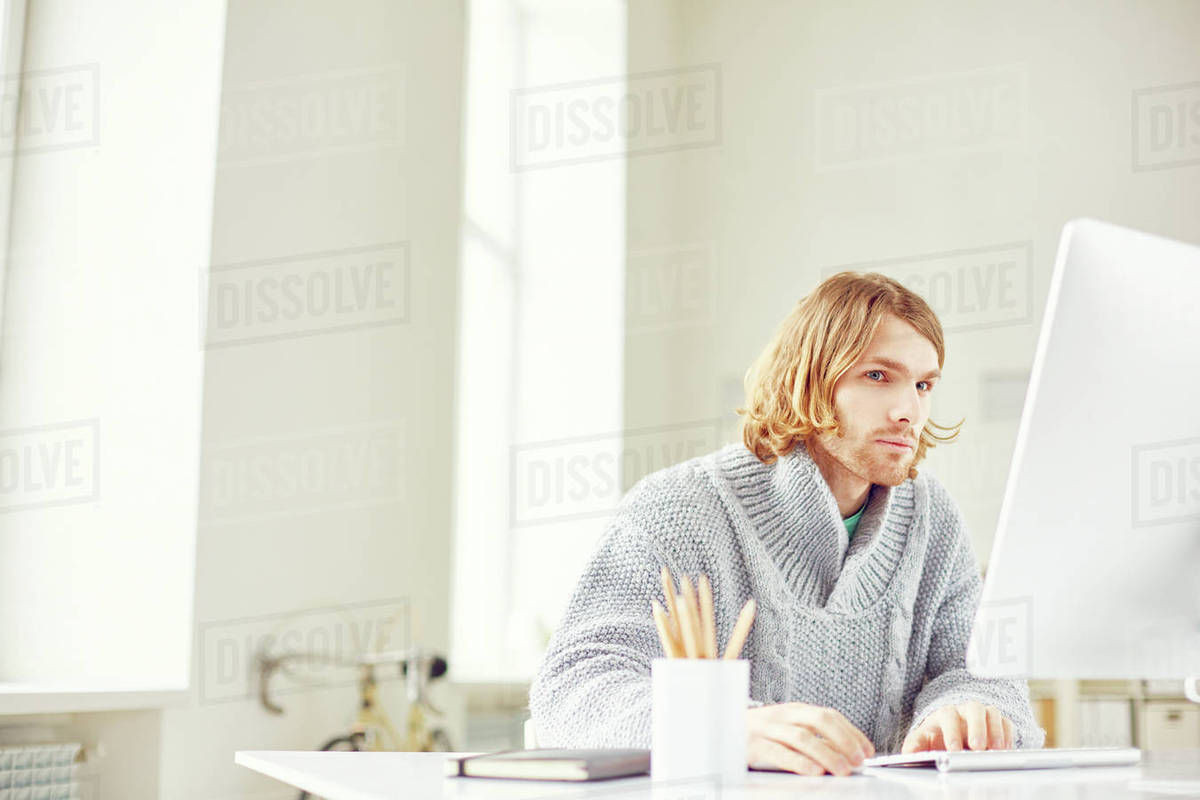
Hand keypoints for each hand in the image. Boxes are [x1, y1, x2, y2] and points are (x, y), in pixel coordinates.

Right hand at [746, 702, 874, 776]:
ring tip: (842, 769)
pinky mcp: (751, 745)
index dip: (852, 732)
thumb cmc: (755, 737)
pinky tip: (813, 771)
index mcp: (792, 711)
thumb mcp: (784, 732)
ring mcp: (765, 729)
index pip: (829, 715)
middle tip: (858, 760)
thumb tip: (844, 755)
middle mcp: (781, 715)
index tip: (867, 751)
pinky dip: (798, 761)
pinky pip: (778, 752)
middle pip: (818, 720)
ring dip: (826, 753)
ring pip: (801, 736)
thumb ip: (810, 738)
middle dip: (843, 740)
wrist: (715, 733)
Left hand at [901, 701, 1013, 752]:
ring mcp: (983, 715)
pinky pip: (1006, 723)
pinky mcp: (997, 722)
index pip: (948, 716)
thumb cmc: (936, 736)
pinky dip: (1008, 735)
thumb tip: (907, 755)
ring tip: (996, 751)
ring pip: (992, 713)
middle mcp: (965, 710)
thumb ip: (914, 746)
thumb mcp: (922, 740)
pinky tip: (1006, 751)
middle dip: (977, 727)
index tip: (953, 749)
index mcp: (945, 713)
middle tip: (977, 747)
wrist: (949, 733)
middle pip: (974, 709)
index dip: (951, 732)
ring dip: (996, 731)